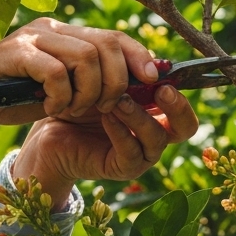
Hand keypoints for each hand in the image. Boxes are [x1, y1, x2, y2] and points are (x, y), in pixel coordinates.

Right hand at [0, 17, 160, 124]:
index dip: (139, 55)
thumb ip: (89, 83)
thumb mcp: (61, 91)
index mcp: (67, 34)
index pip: (114, 36)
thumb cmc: (13, 96)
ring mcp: (34, 37)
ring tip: (71, 109)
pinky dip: (61, 95)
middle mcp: (53, 28)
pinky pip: (56, 71)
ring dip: (88, 92)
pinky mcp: (16, 52)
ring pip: (86, 57)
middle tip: (103, 107)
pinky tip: (50, 107)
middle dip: (116, 80)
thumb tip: (135, 90)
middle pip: (106, 44)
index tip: (152, 80)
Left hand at [12, 84, 198, 208]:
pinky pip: (131, 152)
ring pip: (156, 139)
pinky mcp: (122, 168)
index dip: (181, 93)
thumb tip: (156, 67)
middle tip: (161, 91)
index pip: (184, 106)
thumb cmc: (81, 100)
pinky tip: (108, 116)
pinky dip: (121, 131)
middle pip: (185, 128)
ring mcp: (141, 154)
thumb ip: (130, 70)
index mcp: (157, 112)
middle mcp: (155, 134)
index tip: (162, 76)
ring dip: (139, 116)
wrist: (50, 127)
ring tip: (120, 100)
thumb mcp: (106, 78)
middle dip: (177, 108)